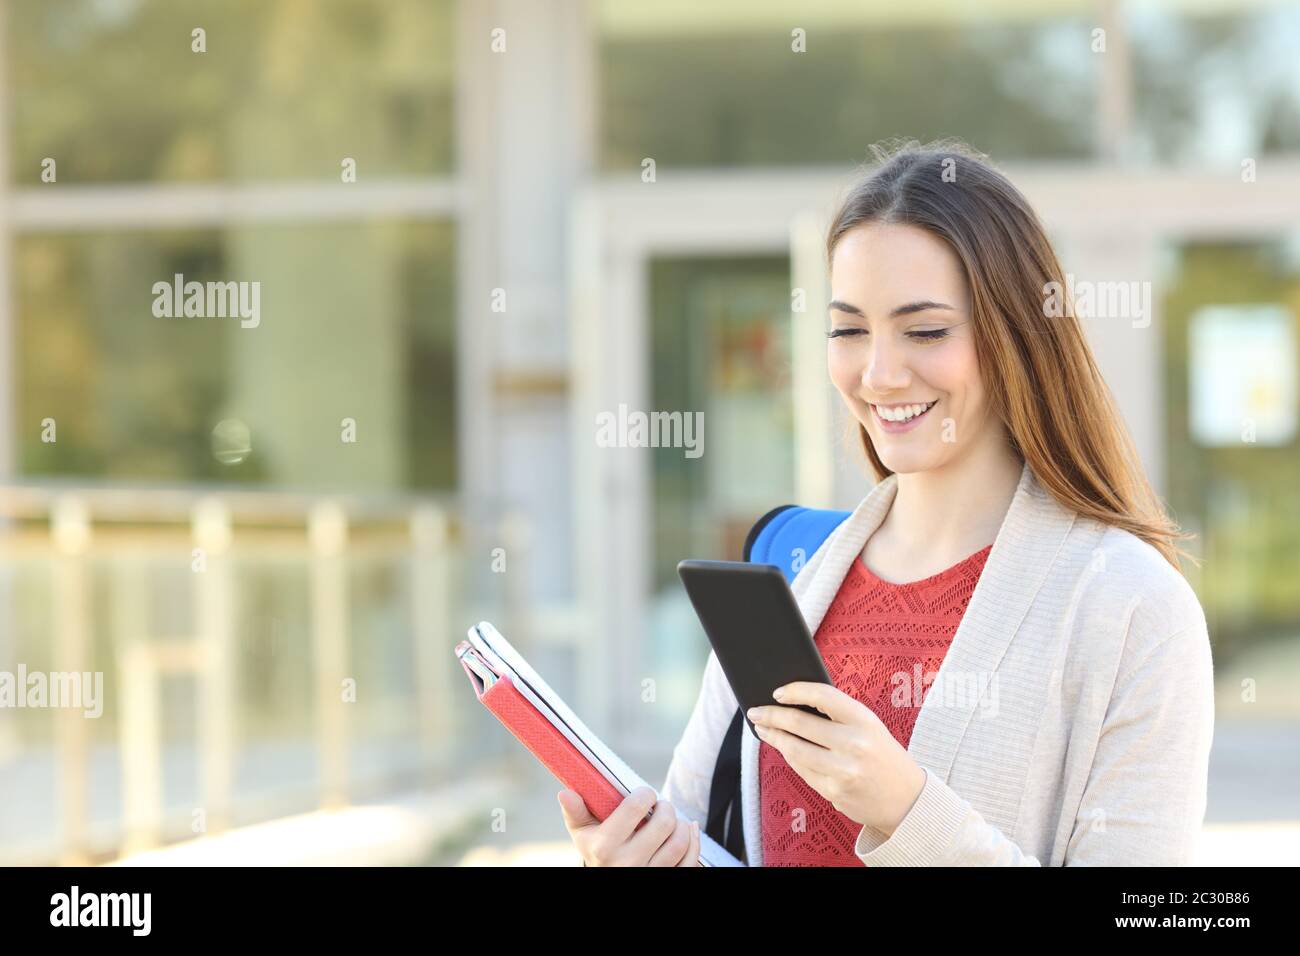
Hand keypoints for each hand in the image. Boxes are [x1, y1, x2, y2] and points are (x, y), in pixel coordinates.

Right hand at [558, 786, 700, 865]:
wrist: (607, 877)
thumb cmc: (596, 850)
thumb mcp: (582, 833)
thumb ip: (574, 811)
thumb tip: (565, 792)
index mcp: (604, 846)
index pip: (636, 807)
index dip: (646, 794)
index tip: (645, 794)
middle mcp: (626, 863)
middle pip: (663, 823)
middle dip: (666, 808)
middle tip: (660, 807)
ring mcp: (647, 875)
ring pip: (679, 843)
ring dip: (681, 824)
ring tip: (671, 820)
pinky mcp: (664, 880)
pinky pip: (689, 862)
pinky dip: (694, 842)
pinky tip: (688, 830)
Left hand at [748, 682, 925, 834]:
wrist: (907, 799)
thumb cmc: (882, 755)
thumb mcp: (869, 726)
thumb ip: (837, 714)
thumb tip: (793, 702)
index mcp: (864, 720)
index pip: (822, 695)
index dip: (795, 690)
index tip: (777, 692)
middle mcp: (854, 744)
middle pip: (800, 723)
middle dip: (772, 715)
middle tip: (755, 711)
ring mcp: (843, 770)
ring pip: (794, 748)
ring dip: (773, 736)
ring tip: (762, 728)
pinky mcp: (834, 792)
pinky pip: (801, 769)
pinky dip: (788, 756)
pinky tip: (781, 748)